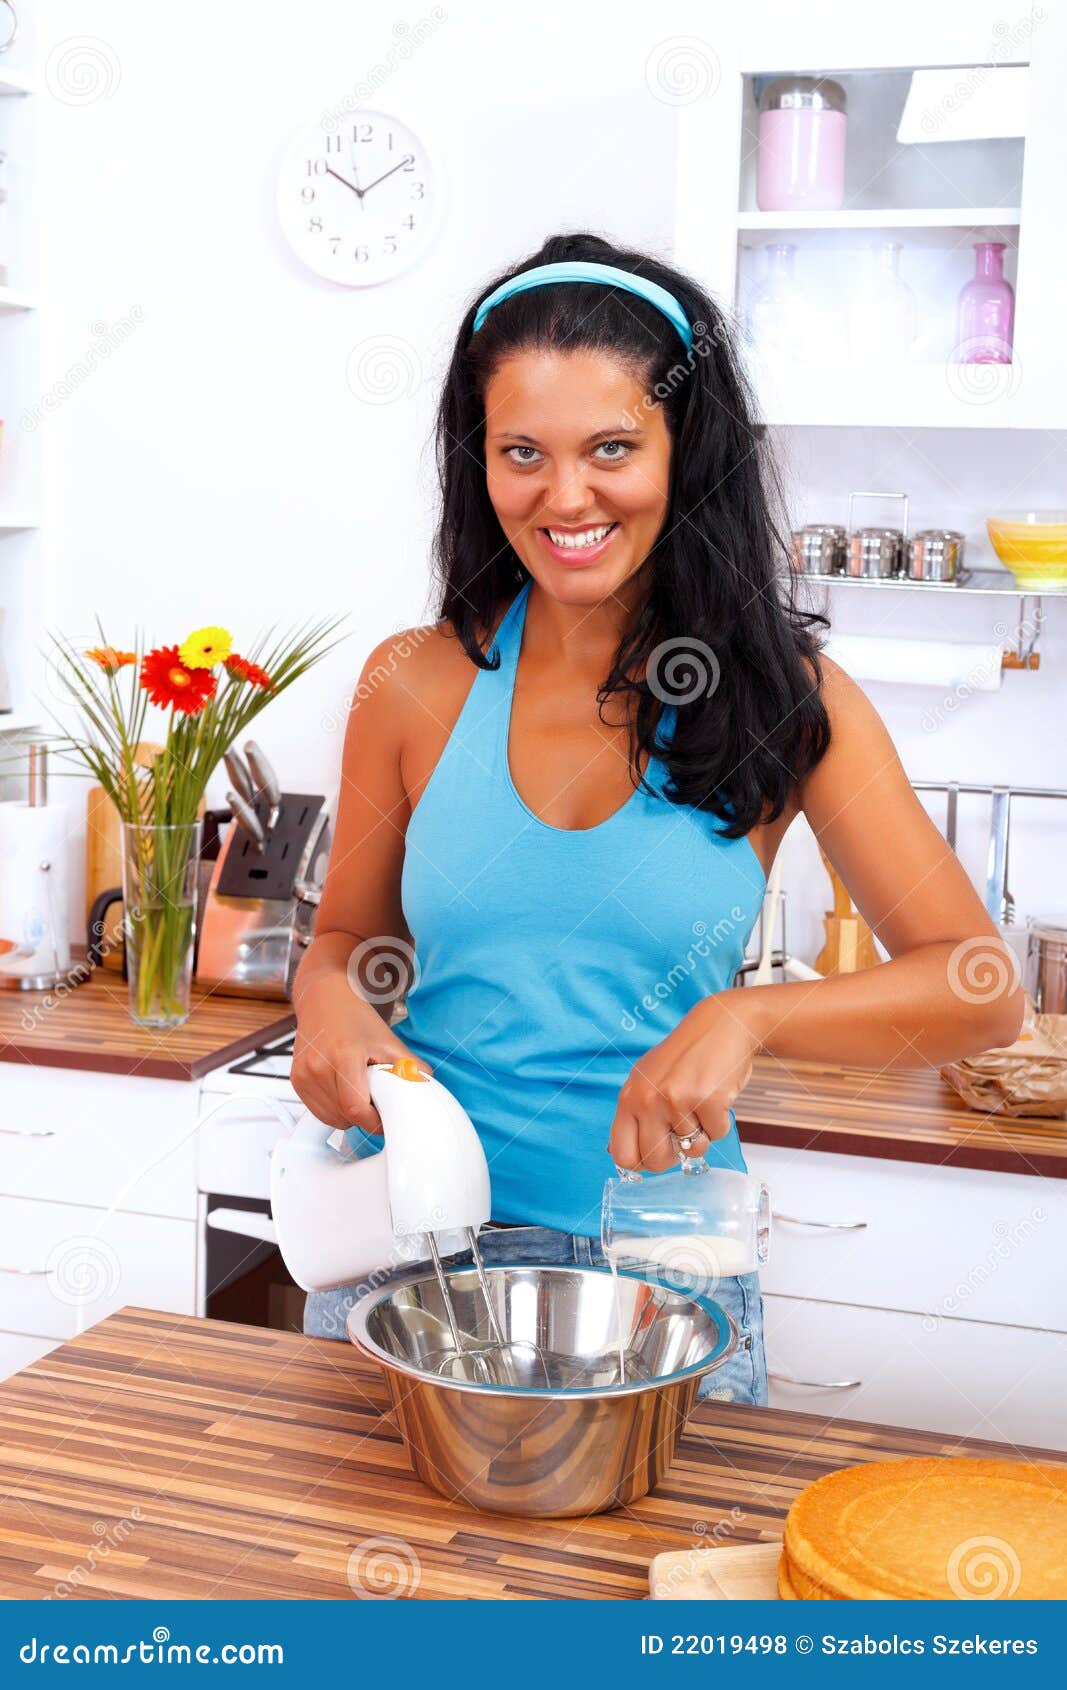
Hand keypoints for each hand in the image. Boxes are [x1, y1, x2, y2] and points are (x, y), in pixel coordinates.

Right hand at [291, 976, 431, 1133]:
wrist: (325, 999)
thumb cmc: (355, 1018)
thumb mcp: (388, 1040)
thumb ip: (410, 1066)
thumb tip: (426, 1088)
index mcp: (343, 1055)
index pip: (356, 1109)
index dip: (374, 1122)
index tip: (385, 1119)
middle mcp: (318, 1066)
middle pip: (345, 1116)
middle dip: (364, 1116)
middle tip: (374, 1096)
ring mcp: (304, 1074)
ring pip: (331, 1118)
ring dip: (348, 1114)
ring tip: (357, 1089)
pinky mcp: (297, 1081)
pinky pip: (318, 1112)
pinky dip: (333, 1109)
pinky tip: (342, 1089)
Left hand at [608, 992, 763, 1171]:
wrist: (721, 1025)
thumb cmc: (685, 1056)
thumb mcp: (647, 1079)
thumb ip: (634, 1115)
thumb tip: (618, 1154)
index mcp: (629, 1097)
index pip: (623, 1154)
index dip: (643, 1162)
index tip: (658, 1153)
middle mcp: (648, 1099)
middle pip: (656, 1160)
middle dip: (675, 1155)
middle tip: (685, 1133)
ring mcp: (676, 1099)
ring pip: (693, 1149)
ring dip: (704, 1132)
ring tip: (702, 1102)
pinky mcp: (707, 1099)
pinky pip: (718, 1134)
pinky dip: (722, 1121)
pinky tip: (717, 1095)